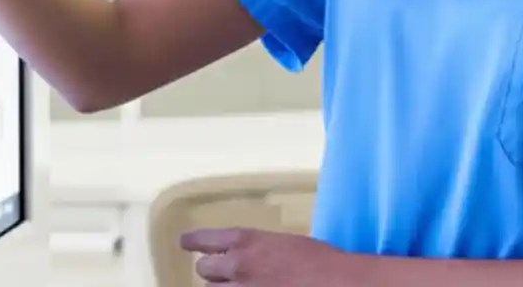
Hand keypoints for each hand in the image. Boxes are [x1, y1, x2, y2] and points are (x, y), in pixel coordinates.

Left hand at [181, 228, 351, 285]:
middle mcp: (237, 265)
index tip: (185, 243)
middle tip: (222, 275)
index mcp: (248, 242)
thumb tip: (254, 261)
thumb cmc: (321, 262)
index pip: (207, 239)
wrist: (336, 284)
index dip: (194, 241)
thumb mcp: (287, 246)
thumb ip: (261, 252)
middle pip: (204, 269)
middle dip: (212, 272)